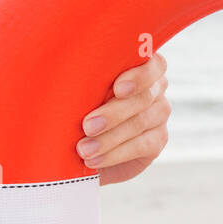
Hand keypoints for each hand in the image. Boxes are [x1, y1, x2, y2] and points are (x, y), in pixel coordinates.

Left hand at [76, 51, 170, 184]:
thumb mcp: (78, 90)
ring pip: (140, 123)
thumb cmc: (76, 107)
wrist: (81, 144)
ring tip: (84, 149)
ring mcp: (158, 114)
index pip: (153, 64)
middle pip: (143, 97)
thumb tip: (64, 74)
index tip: (117, 88)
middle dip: (114, 113)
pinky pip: (141, 146)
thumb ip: (83, 80)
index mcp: (139, 66)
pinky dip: (115, 154)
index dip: (139, 76)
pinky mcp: (157, 140)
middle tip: (87, 126)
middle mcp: (154, 88)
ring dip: (109, 138)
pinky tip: (94, 159)